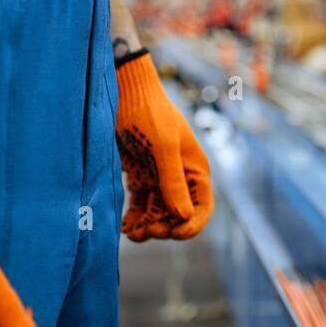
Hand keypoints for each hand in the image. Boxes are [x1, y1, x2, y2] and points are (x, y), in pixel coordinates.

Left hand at [115, 53, 213, 241]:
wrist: (123, 92)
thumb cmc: (148, 114)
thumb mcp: (163, 147)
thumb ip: (173, 181)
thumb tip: (184, 216)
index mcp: (195, 169)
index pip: (202, 207)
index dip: (192, 225)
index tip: (174, 233)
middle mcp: (180, 177)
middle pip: (178, 215)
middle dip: (165, 227)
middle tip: (146, 230)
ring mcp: (159, 177)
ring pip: (158, 213)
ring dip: (148, 226)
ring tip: (132, 232)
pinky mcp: (140, 175)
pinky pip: (141, 204)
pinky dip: (135, 217)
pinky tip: (125, 225)